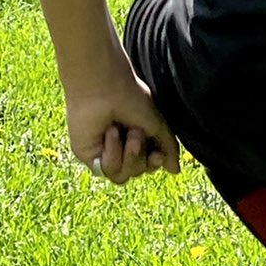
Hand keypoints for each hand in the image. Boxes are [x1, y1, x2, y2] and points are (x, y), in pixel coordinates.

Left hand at [66, 52, 180, 185]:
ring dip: (128, 155)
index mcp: (139, 139)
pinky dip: (112, 154)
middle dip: (140, 155)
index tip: (158, 154)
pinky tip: (109, 134)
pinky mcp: (90, 156)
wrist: (105, 90)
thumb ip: (168, 148)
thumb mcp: (158, 125)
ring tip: (124, 132)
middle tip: (136, 132)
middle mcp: (122, 148)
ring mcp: (105, 153)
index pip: (150, 164)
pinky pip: (106, 171)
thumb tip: (175, 171)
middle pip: (138, 172)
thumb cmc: (132, 99)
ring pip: (123, 176)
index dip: (155, 163)